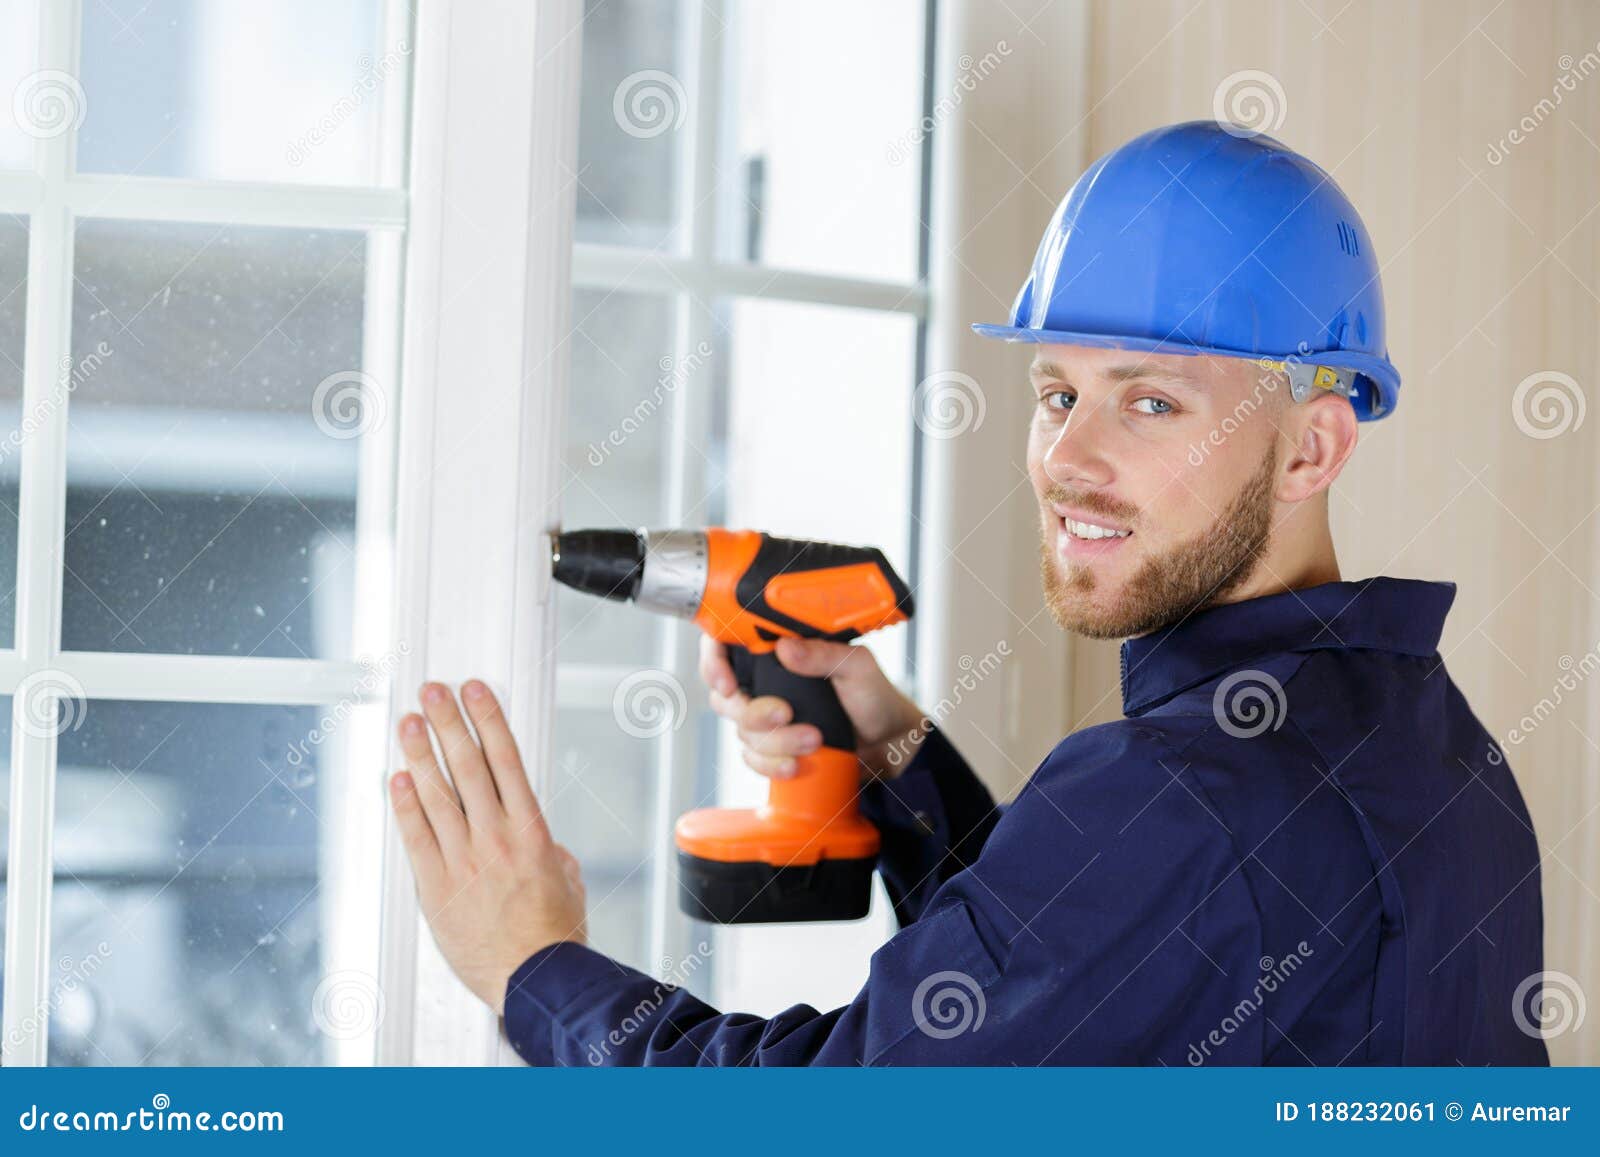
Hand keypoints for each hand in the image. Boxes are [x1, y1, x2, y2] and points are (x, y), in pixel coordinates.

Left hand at [387, 679, 586, 1016]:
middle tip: (433, 690)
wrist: (536, 980)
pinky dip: (404, 806)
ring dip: (419, 753)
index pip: (506, 759)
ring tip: (408, 722)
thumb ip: (545, 846)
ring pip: (436, 795)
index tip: (475, 690)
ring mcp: (462, 862)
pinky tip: (396, 779)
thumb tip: (531, 835)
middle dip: (448, 722)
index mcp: (532, 830)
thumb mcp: (566, 876)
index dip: (488, 719)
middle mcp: (495, 838)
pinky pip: (416, 838)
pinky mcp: (435, 887)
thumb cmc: (555, 933)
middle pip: (466, 766)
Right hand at [700, 635, 927, 784]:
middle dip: (753, 712)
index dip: (713, 662)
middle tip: (786, 714)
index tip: (727, 684)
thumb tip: (785, 647)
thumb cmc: (874, 697)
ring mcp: (767, 717)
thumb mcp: (856, 667)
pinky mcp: (773, 747)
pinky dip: (771, 765)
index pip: (726, 645)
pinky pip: (752, 759)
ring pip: (741, 732)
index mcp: (779, 652)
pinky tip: (795, 765)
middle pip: (725, 697)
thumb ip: (823, 654)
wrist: (888, 745)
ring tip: (814, 741)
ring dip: (774, 741)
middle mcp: (766, 682)